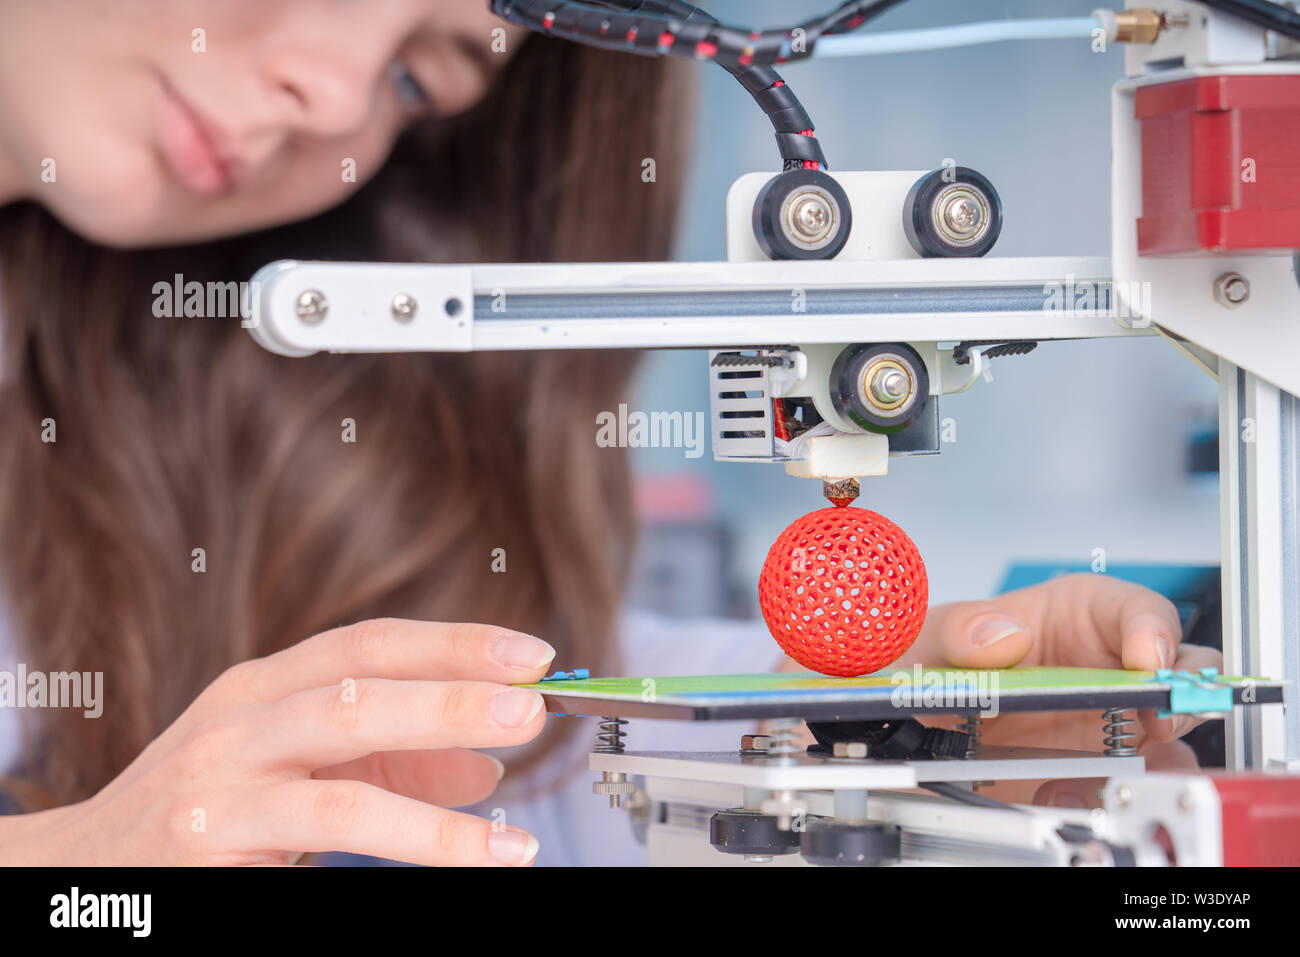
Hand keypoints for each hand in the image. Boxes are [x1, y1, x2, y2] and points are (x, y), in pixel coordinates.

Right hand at [2, 619, 554, 864]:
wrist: (82, 870)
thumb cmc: (210, 809)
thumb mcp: (295, 767)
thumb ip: (389, 763)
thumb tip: (489, 769)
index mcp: (264, 687)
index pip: (367, 645)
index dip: (453, 643)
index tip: (530, 655)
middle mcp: (238, 723)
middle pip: (357, 694)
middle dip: (452, 698)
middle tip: (532, 712)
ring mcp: (218, 790)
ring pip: (340, 782)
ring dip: (435, 814)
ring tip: (513, 838)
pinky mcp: (210, 854)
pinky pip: (318, 850)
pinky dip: (401, 855)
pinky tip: (460, 866)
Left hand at [899, 573, 1220, 805]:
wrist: (924, 723)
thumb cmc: (945, 662)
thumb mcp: (936, 637)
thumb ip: (958, 628)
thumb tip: (1002, 635)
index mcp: (1079, 616)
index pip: (1140, 610)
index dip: (1153, 630)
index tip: (1145, 657)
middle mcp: (1107, 668)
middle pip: (1180, 673)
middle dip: (1181, 696)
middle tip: (1155, 721)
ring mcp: (1110, 721)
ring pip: (1170, 738)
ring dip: (1151, 758)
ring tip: (1103, 771)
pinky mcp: (1098, 770)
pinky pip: (1126, 786)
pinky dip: (1105, 796)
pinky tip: (1058, 794)